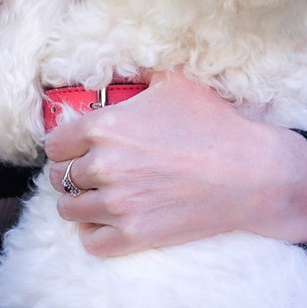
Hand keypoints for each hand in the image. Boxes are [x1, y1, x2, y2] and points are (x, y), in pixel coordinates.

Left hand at [44, 71, 306, 256]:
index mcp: (104, 126)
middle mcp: (103, 166)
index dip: (65, 145)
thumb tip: (122, 65)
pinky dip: (93, 234)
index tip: (76, 148)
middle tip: (89, 172)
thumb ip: (139, 73)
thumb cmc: (214, 124)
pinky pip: (90, 242)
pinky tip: (106, 222)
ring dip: (79, 203)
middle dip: (71, 172)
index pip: (55, 143)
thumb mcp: (174, 82)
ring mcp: (118, 204)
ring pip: (69, 209)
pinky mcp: (134, 236)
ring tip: (95, 197)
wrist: (251, 173)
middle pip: (59, 176)